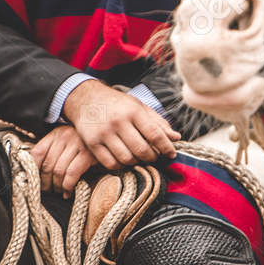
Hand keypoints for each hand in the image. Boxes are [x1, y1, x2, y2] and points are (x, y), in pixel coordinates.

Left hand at [31, 126, 99, 196]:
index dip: (33, 170)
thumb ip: (53, 151)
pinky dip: (67, 186)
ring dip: (56, 186)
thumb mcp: (67, 141)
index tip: (34, 181)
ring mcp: (76, 144)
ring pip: (58, 170)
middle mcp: (64, 137)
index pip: (37, 153)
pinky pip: (72, 173)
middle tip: (47, 191)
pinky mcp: (88, 154)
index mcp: (56, 134)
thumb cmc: (85, 143)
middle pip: (47, 165)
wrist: (107, 133)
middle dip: (45, 183)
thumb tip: (37, 171)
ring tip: (58, 192)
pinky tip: (68, 192)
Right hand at [61, 80, 179, 169]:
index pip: (154, 134)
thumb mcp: (139, 107)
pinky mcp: (92, 143)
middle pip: (141, 150)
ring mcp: (103, 133)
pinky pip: (110, 163)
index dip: (166, 147)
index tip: (171, 154)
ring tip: (138, 157)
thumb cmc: (117, 104)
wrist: (86, 99)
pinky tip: (123, 159)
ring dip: (136, 162)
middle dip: (152, 157)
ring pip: (127, 159)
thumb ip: (158, 122)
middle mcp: (118, 121)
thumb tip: (176, 137)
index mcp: (133, 111)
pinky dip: (120, 165)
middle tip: (153, 156)